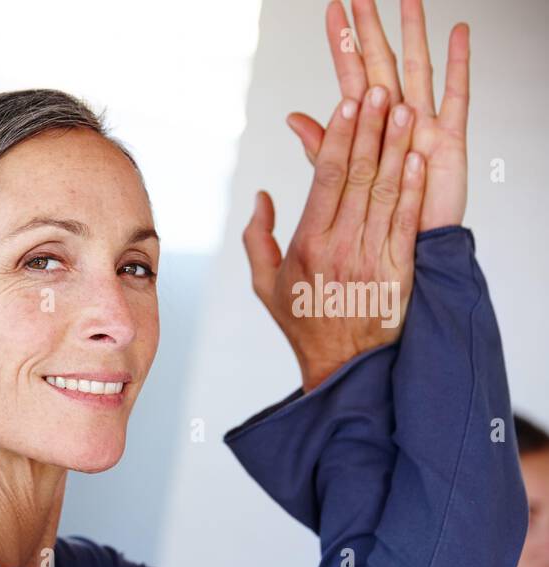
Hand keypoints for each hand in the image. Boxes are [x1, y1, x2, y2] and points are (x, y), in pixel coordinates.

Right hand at [244, 86, 424, 391]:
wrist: (341, 365)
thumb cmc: (302, 320)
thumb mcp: (265, 283)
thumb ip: (257, 237)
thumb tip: (261, 195)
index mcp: (306, 246)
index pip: (324, 180)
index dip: (338, 138)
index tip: (347, 106)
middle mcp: (339, 248)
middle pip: (356, 176)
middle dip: (369, 130)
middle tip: (378, 93)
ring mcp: (371, 259)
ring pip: (384, 192)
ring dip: (395, 147)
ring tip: (402, 111)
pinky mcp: (399, 271)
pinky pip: (406, 220)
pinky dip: (411, 187)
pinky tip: (416, 158)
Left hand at [286, 0, 468, 230]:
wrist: (404, 260)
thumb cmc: (371, 226)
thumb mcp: (337, 189)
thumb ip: (321, 151)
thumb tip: (292, 118)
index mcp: (365, 132)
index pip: (351, 77)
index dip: (343, 44)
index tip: (333, 9)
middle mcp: (394, 123)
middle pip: (382, 64)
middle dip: (371, 28)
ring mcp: (423, 128)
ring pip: (416, 70)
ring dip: (412, 34)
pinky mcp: (449, 142)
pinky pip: (456, 96)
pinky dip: (458, 65)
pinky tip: (456, 33)